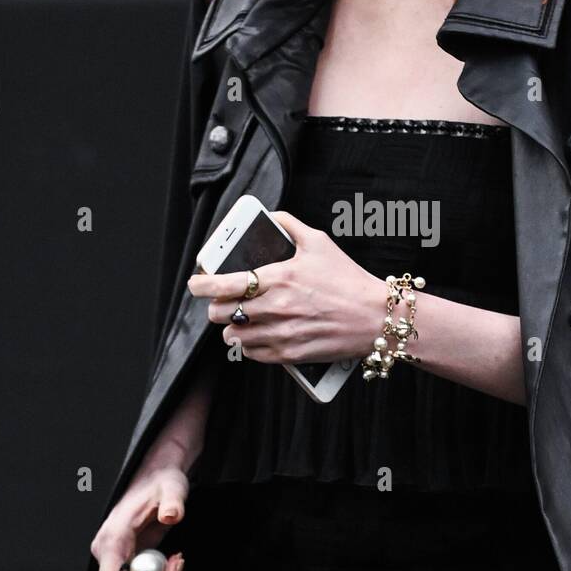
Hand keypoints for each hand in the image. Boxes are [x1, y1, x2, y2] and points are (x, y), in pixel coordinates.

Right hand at [91, 466, 187, 570]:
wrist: (158, 478)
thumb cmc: (161, 482)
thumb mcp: (171, 488)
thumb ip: (172, 502)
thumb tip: (171, 515)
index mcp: (113, 538)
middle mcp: (110, 553)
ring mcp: (118, 559)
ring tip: (177, 564)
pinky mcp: (129, 562)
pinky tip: (172, 566)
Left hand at [187, 211, 384, 363]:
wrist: (374, 317)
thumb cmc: (348, 279)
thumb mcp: (319, 243)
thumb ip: (290, 225)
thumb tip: (269, 216)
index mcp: (278, 278)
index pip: (224, 284)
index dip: (202, 285)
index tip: (195, 284)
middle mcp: (275, 307)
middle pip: (222, 313)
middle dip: (216, 307)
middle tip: (223, 303)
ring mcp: (281, 333)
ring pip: (233, 336)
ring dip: (232, 327)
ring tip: (241, 320)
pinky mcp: (289, 354)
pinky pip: (252, 353)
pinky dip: (248, 345)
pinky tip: (256, 335)